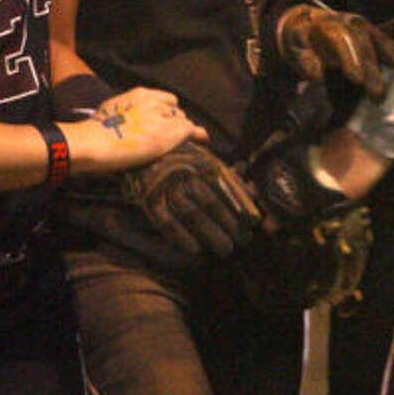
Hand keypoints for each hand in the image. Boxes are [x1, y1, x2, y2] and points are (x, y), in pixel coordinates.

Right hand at [82, 87, 203, 170]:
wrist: (92, 142)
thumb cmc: (94, 131)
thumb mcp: (112, 109)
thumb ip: (127, 110)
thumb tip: (128, 120)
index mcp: (140, 94)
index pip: (166, 100)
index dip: (168, 112)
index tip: (166, 122)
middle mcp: (155, 103)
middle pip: (176, 112)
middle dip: (175, 122)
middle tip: (171, 137)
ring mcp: (162, 118)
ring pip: (184, 122)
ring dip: (182, 133)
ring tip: (183, 144)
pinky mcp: (168, 135)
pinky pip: (190, 131)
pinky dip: (198, 136)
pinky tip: (204, 141)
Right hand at [123, 139, 259, 260]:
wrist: (139, 143)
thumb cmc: (179, 153)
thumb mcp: (205, 155)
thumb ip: (225, 173)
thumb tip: (252, 192)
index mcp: (200, 160)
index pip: (226, 187)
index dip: (241, 207)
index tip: (254, 223)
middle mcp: (185, 173)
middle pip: (211, 203)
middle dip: (230, 225)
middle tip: (243, 242)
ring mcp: (166, 185)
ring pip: (192, 213)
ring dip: (211, 234)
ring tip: (226, 249)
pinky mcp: (149, 197)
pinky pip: (166, 221)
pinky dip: (180, 237)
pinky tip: (194, 251)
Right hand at [276, 3, 393, 98]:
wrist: (297, 25)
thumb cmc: (336, 35)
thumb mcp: (360, 34)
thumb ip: (384, 35)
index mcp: (358, 25)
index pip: (378, 37)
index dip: (391, 51)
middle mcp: (342, 24)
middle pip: (359, 42)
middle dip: (369, 66)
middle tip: (378, 91)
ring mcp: (320, 30)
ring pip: (336, 41)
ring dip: (347, 59)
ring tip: (356, 79)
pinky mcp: (299, 40)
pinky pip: (305, 51)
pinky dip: (309, 62)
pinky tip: (316, 76)